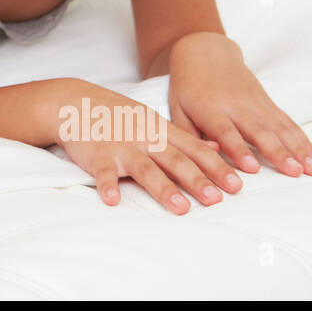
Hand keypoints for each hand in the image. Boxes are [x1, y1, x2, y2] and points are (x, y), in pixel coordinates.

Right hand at [55, 79, 242, 213]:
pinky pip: (103, 173)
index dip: (216, 167)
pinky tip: (113, 200)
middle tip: (217, 199)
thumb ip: (182, 136)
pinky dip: (107, 185)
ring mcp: (121, 147)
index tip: (237, 185)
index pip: (194, 150)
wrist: (74, 102)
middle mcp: (145, 138)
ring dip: (164, 188)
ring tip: (181, 208)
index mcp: (160, 130)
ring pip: (146, 169)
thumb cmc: (117, 115)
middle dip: (197, 180)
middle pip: (175, 160)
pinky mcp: (98, 155)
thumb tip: (216, 147)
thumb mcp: (153, 120)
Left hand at [166, 32, 311, 177]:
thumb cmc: (188, 88)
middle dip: (278, 152)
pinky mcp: (268, 102)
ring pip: (280, 127)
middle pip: (260, 131)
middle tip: (294, 172)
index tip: (252, 169)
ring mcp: (256, 103)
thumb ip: (190, 135)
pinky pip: (288, 122)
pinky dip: (304, 140)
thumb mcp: (178, 109)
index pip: (226, 132)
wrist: (205, 53)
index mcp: (210, 109)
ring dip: (299, 148)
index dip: (239, 150)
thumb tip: (207, 157)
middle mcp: (237, 106)